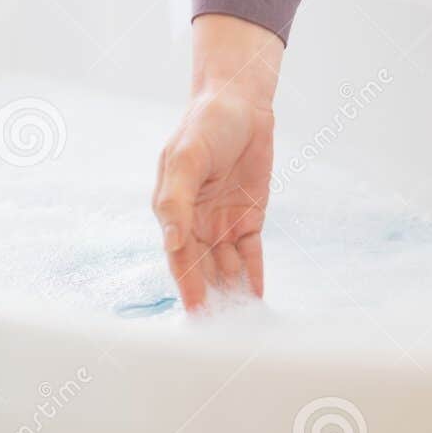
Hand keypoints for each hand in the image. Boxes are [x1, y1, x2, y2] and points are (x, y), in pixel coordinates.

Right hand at [152, 14, 282, 311]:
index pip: (180, 257)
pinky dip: (254, 274)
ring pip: (226, 267)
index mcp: (174, 210)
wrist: (241, 101)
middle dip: (211, 298)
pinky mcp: (250, 216)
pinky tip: (257, 297)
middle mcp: (197, 223)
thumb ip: (176, 200)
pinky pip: (251, 253)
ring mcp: (223, 222)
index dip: (188, 285)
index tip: (198, 314)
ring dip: (232, 292)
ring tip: (243, 322)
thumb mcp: (185, 157)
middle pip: (203, 269)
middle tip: (223, 331)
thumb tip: (174, 243)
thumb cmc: (205, 124)